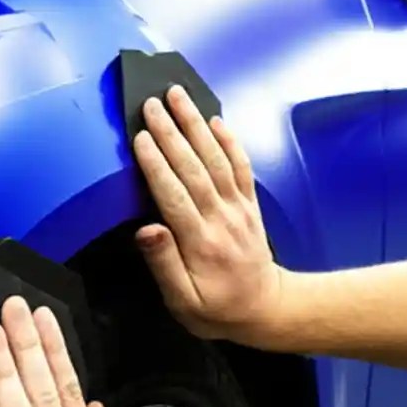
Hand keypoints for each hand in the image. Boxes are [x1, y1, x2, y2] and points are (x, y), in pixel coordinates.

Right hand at [132, 85, 286, 342]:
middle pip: (194, 167)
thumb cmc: (216, 309)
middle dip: (172, 132)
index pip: (174, 195)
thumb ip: (164, 264)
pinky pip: (240, 165)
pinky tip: (215, 119)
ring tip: (178, 97)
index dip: (156, 164)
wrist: (265, 309)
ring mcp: (238, 207)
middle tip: (151, 103)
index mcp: (200, 242)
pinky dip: (228, 139)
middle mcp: (221, 218)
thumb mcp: (182, 302)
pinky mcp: (248, 203)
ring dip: (196, 124)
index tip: (141, 137)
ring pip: (216, 158)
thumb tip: (146, 230)